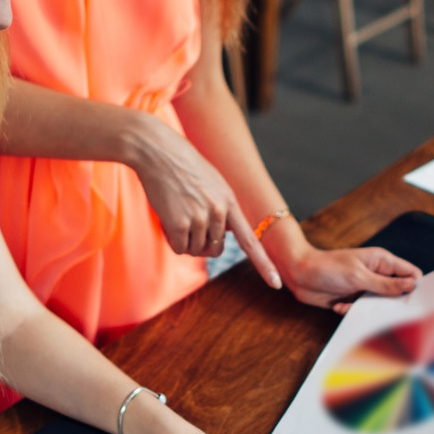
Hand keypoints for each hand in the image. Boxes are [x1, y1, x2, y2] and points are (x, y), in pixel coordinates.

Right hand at [124, 116, 281, 287]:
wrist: (157, 150)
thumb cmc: (182, 166)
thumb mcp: (212, 183)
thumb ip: (221, 208)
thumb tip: (221, 236)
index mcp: (230, 202)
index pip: (251, 241)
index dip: (264, 264)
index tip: (276, 283)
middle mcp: (219, 212)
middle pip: (215, 250)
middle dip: (202, 244)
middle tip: (187, 224)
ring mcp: (200, 218)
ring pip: (195, 251)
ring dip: (184, 240)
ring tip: (176, 213)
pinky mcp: (180, 224)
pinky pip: (179, 249)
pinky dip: (172, 239)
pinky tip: (167, 218)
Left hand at [278, 245, 420, 313]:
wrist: (298, 275)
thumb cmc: (327, 268)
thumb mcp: (358, 276)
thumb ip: (386, 284)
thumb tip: (413, 285)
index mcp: (381, 261)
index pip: (410, 273)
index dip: (416, 287)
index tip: (417, 303)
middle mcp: (376, 274)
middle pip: (397, 292)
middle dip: (392, 304)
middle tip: (385, 311)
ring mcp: (364, 287)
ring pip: (379, 305)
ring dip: (368, 309)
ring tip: (354, 305)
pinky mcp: (352, 299)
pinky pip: (361, 311)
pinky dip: (351, 311)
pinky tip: (338, 305)